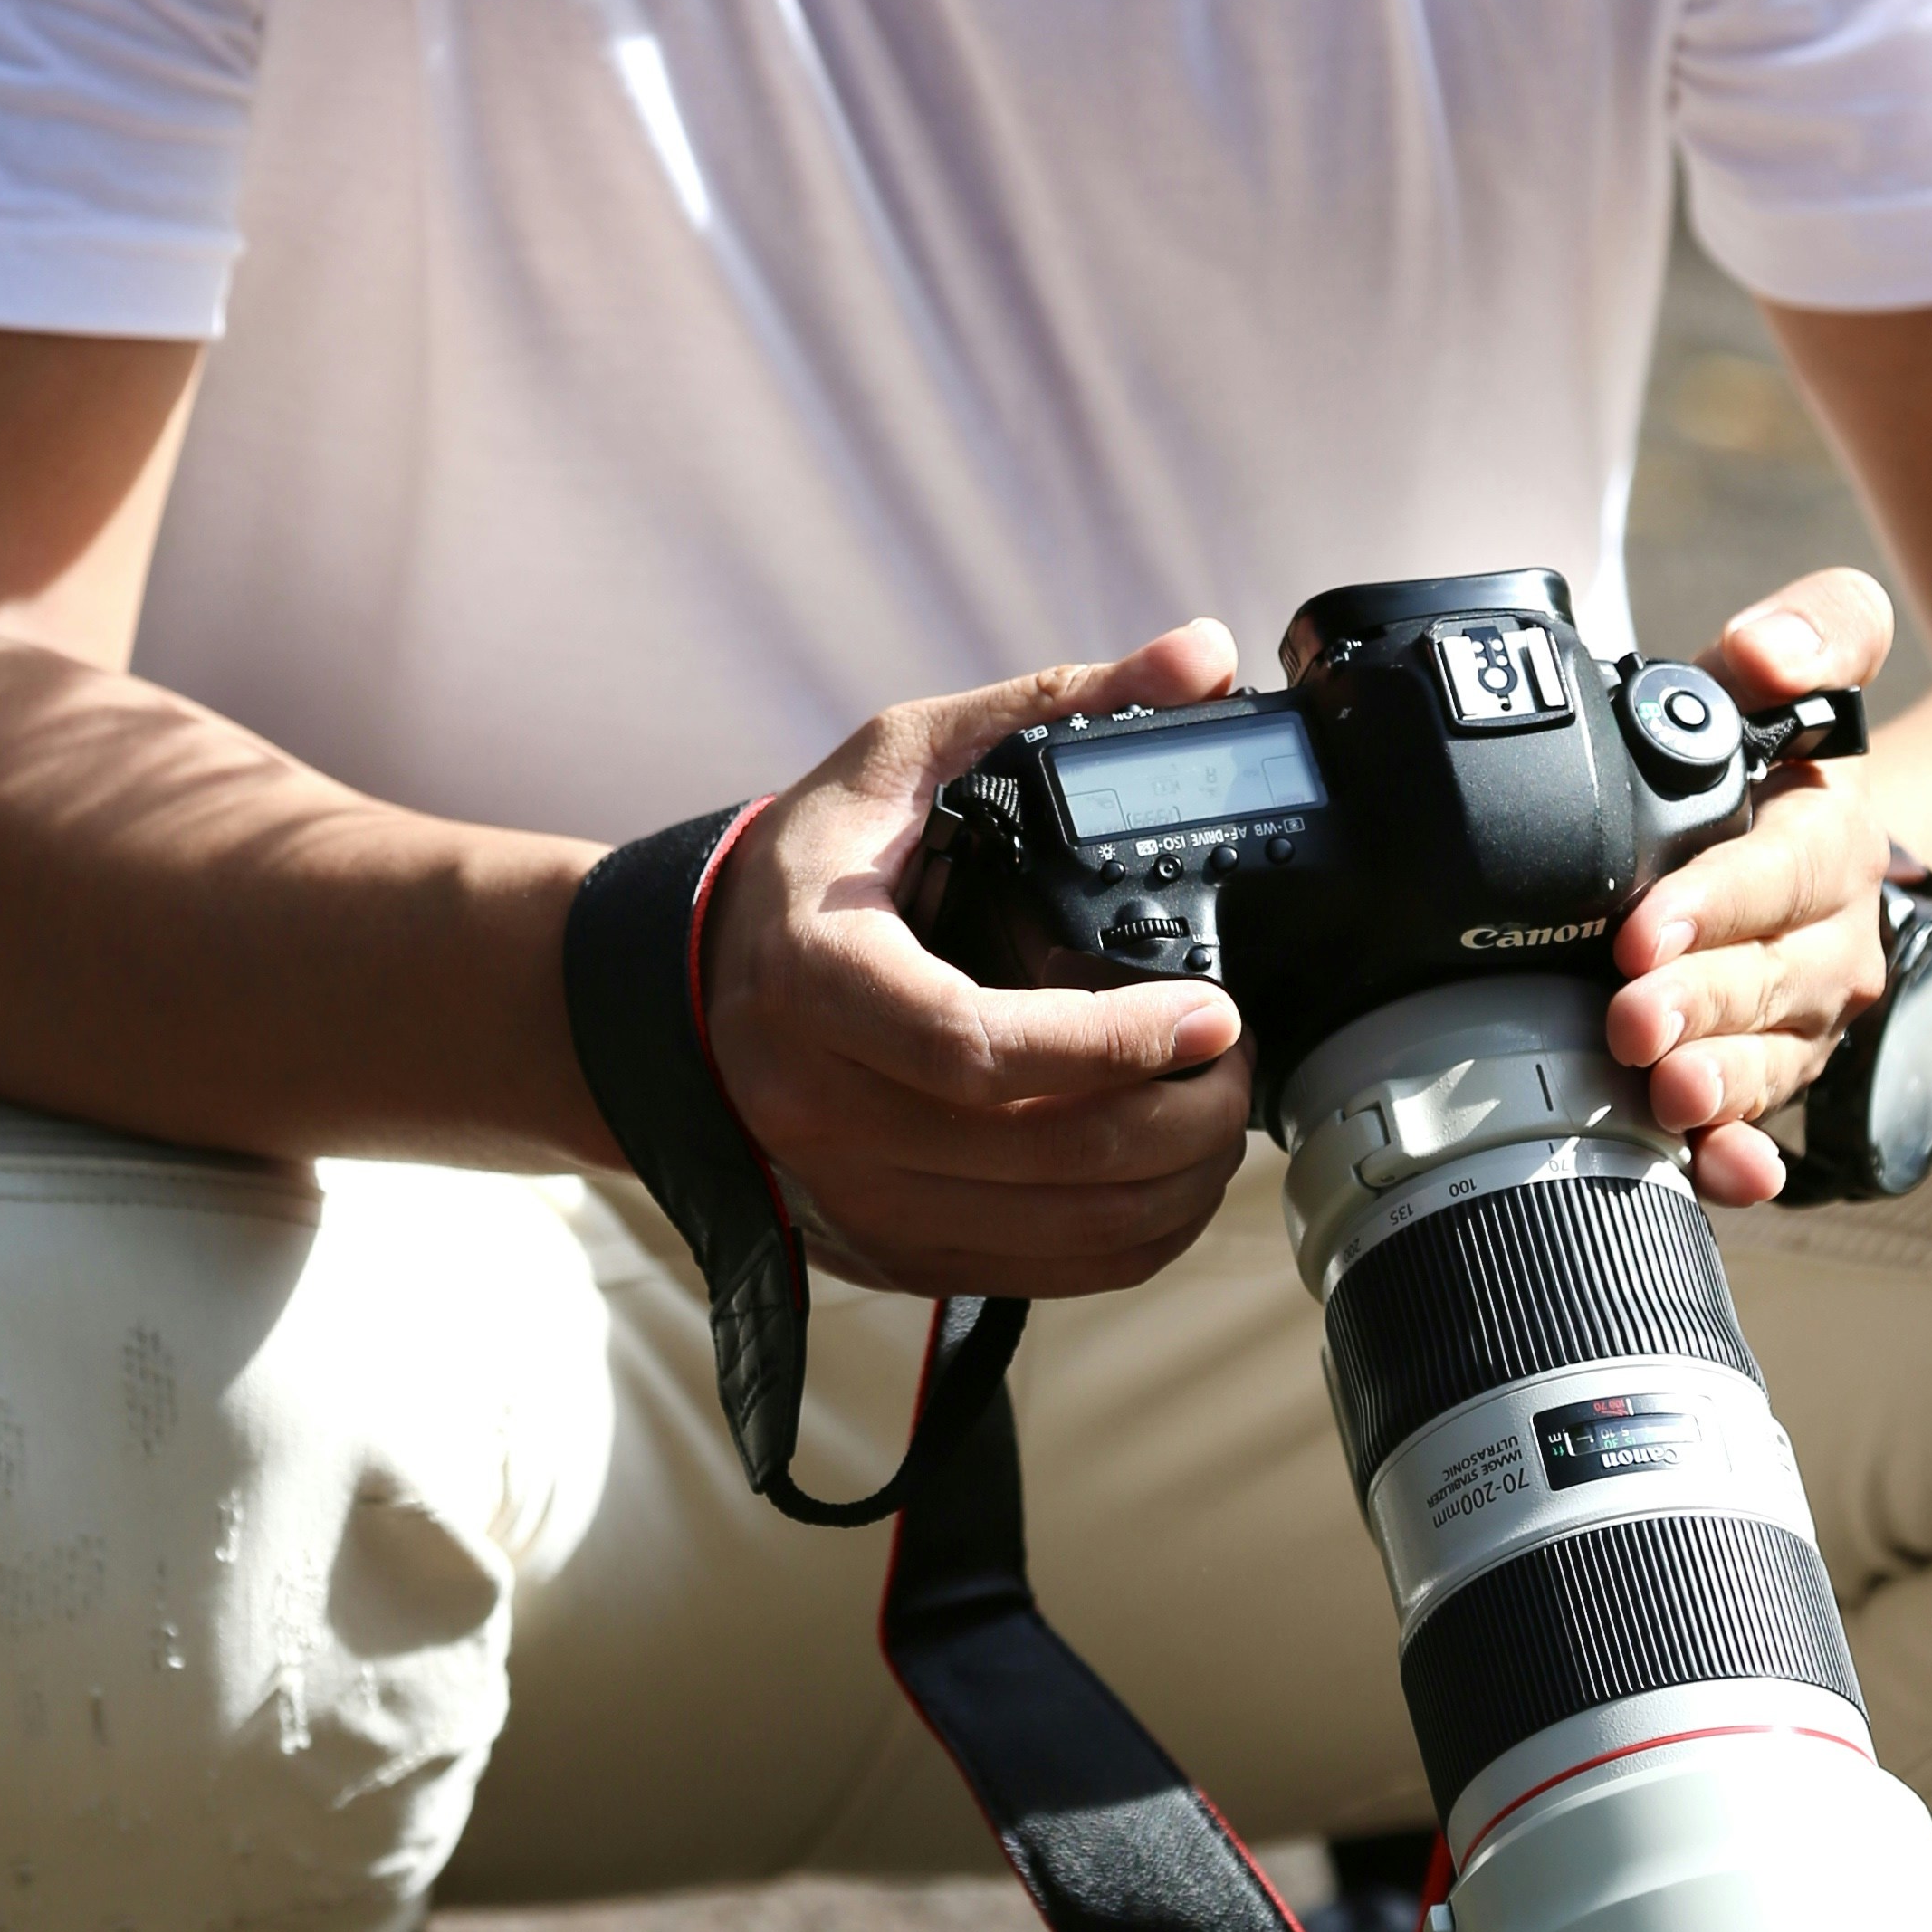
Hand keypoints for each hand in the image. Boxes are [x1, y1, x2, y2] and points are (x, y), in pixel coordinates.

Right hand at [693, 619, 1254, 1298]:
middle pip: (1039, 1151)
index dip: (1111, 1042)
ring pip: (1053, 1229)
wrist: (693, 982)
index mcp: (816, 976)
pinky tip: (1173, 1175)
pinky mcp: (886, 1247)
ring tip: (1220, 1110)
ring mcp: (850, 1192)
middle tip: (1239, 1062)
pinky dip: (1132, 1238)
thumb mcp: (911, 757)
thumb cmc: (812, 865)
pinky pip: (1040, 1273)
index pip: (976, 1046)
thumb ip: (1055, 703)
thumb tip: (1198, 658)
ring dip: (1174, 1184)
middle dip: (1179, 1117)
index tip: (1212, 1011)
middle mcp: (818, 1104)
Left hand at [1603, 566, 1895, 1207]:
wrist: (1809, 854)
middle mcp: (1827, 940)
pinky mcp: (1769, 1077)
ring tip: (1664, 1093)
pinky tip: (1715, 1174)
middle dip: (1701, 1001)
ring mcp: (1802, 1022)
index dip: (1719, 900)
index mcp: (1828, 840)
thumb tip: (1773, 648)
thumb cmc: (1777, 758)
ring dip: (1718, 1085)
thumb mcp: (1801, 674)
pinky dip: (1742, 1159)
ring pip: (1769, 1061)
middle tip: (1631, 1017)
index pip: (1783, 870)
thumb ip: (1812, 633)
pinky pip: (1766, 1128)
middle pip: (1772, 980)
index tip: (1643, 925)